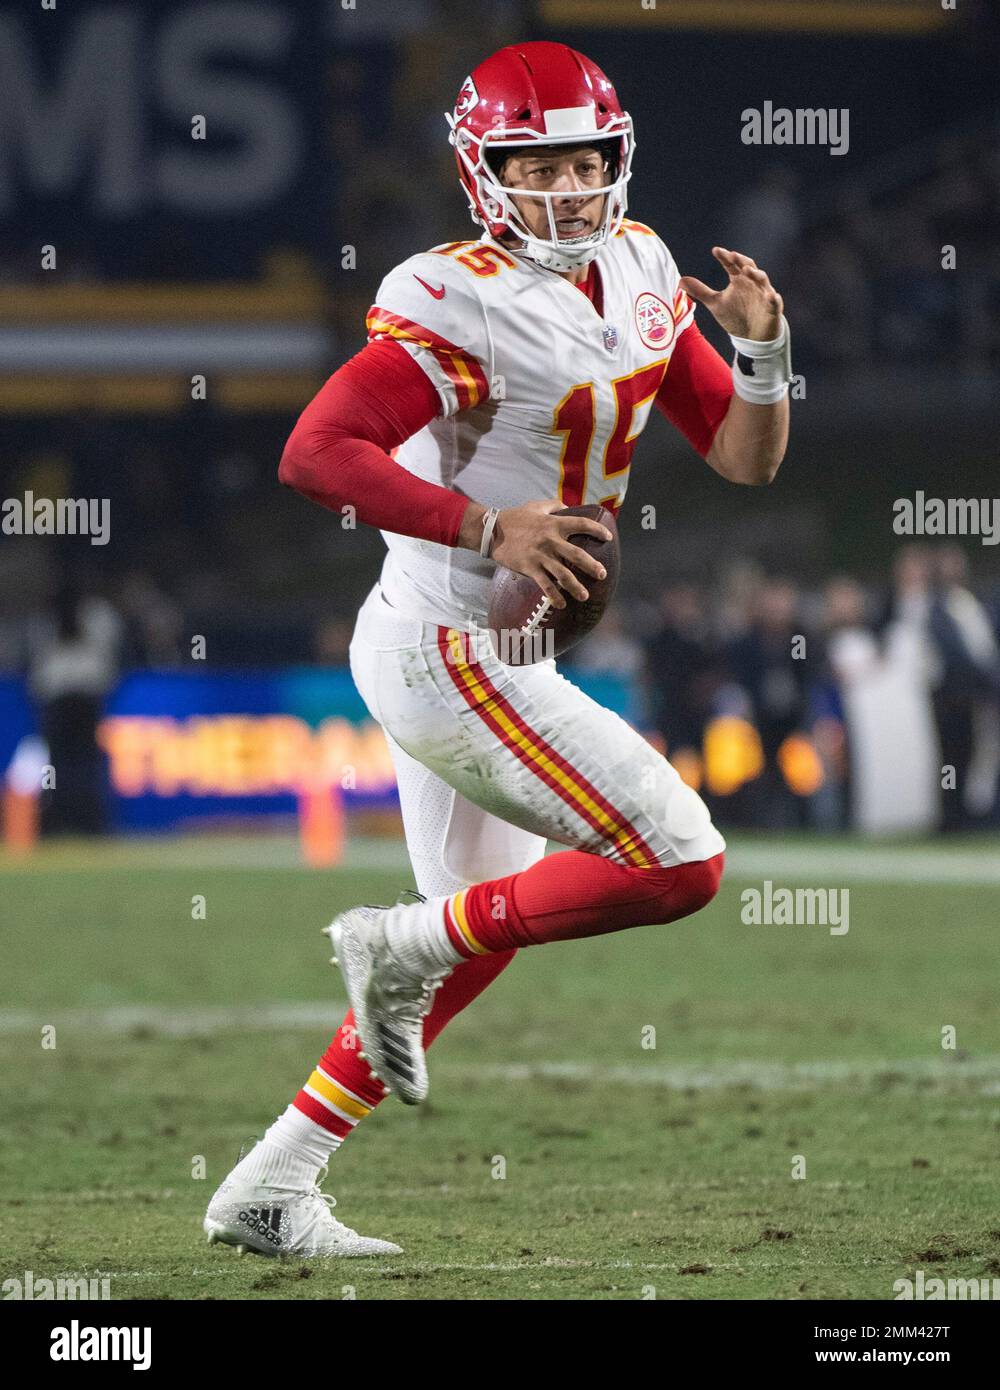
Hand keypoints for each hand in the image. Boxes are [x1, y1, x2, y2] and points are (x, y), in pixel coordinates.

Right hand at [460, 499, 610, 608]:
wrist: (492, 531)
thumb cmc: (516, 517)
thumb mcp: (536, 506)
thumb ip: (554, 505)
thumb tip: (569, 508)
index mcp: (554, 523)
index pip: (582, 524)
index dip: (597, 530)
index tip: (607, 537)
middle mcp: (550, 540)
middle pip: (577, 555)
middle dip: (592, 566)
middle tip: (602, 574)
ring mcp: (540, 556)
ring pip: (563, 574)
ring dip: (576, 587)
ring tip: (584, 596)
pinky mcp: (529, 568)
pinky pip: (545, 585)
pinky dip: (554, 596)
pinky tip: (561, 604)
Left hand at [679, 246, 783, 341]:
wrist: (753, 336)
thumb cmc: (736, 315)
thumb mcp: (715, 303)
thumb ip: (701, 291)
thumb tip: (681, 281)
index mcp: (739, 280)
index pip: (732, 264)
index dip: (725, 257)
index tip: (716, 250)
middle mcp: (752, 283)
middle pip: (749, 267)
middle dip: (741, 261)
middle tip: (732, 255)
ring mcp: (763, 295)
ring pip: (763, 281)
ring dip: (756, 275)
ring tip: (747, 270)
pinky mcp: (772, 309)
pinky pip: (775, 303)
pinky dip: (773, 299)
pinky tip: (772, 297)